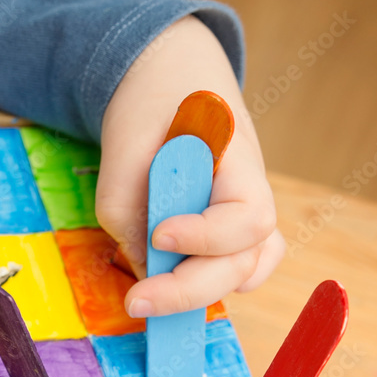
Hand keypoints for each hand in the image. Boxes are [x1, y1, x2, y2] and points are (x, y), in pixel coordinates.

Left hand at [96, 15, 284, 315]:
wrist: (166, 76)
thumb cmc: (148, 108)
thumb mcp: (123, 150)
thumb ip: (129, 212)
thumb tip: (143, 271)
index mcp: (238, 160)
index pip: (246, 218)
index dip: (207, 237)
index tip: (161, 236)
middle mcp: (252, 193)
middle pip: (243, 260)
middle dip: (190, 288)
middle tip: (136, 300)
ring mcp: (245, 214)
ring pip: (246, 270)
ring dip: (199, 292)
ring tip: (148, 299)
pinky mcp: (229, 229)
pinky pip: (241, 267)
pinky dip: (215, 286)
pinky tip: (174, 293)